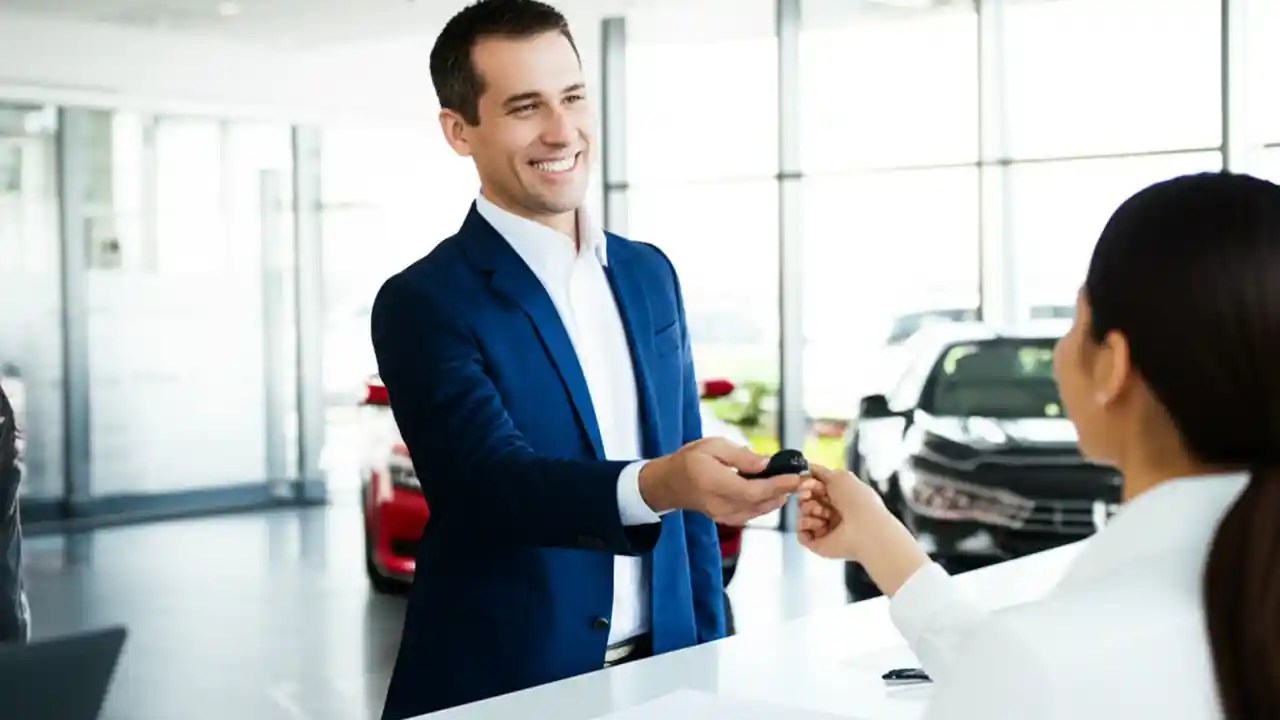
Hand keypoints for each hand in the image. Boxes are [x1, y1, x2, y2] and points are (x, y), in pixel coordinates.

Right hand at [639, 438, 814, 524]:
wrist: (670, 484)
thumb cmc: (690, 460)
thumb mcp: (713, 445)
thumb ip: (740, 456)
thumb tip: (766, 463)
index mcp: (715, 483)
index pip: (753, 490)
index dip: (778, 485)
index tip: (797, 477)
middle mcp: (721, 504)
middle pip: (761, 502)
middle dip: (785, 491)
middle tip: (803, 477)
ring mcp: (724, 516)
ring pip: (760, 510)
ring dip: (779, 497)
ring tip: (792, 482)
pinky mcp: (727, 519)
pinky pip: (753, 513)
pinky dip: (768, 503)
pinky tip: (776, 491)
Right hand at [796, 464, 887, 560]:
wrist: (866, 528)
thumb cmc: (857, 501)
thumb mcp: (839, 476)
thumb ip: (820, 471)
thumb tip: (806, 468)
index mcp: (839, 497)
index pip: (813, 487)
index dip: (808, 483)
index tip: (808, 482)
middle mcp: (832, 512)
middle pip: (805, 500)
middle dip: (805, 495)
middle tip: (809, 495)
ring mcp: (824, 528)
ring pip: (801, 514)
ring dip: (808, 510)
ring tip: (823, 514)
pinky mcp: (818, 543)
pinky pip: (800, 532)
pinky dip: (805, 525)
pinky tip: (819, 524)